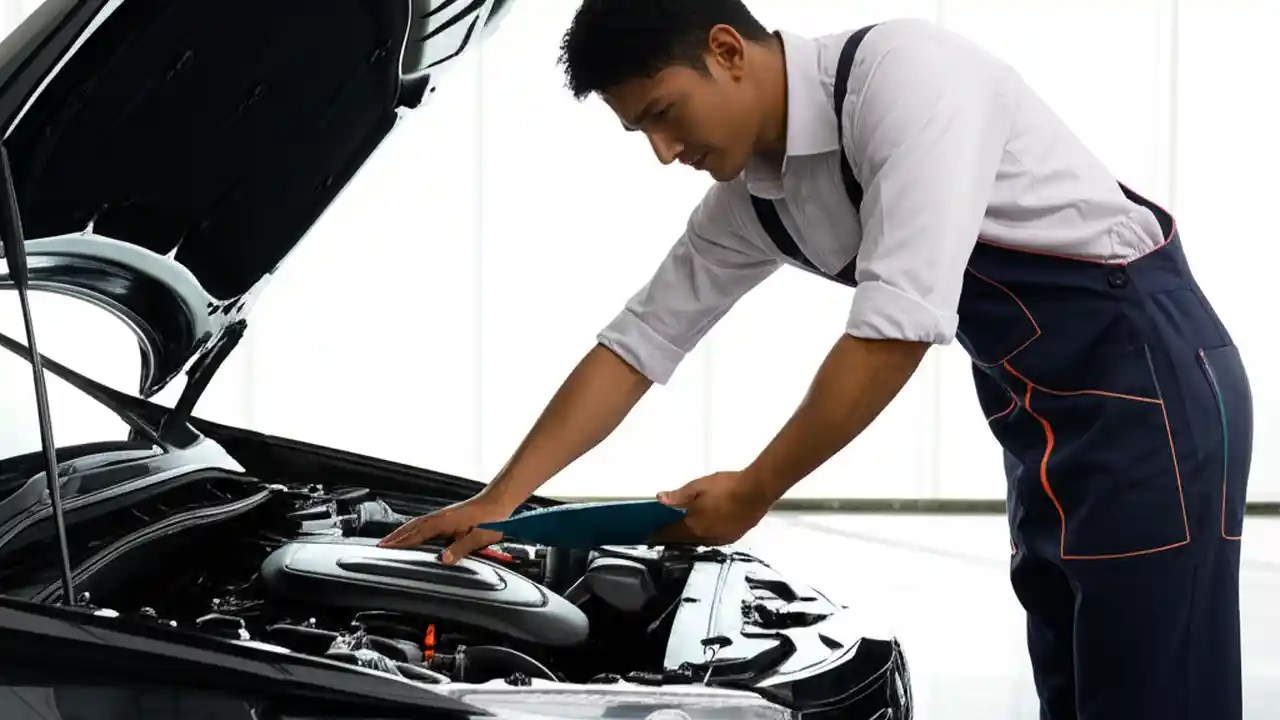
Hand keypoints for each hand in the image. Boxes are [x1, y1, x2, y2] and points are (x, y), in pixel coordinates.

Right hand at [377, 494, 513, 563]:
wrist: (502, 500)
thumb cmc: (493, 517)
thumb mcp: (479, 537)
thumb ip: (460, 549)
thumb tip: (443, 560)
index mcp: (445, 521)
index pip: (417, 533)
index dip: (401, 542)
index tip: (385, 548)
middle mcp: (441, 517)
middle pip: (412, 527)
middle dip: (396, 537)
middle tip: (380, 546)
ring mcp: (445, 516)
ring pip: (418, 525)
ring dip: (404, 532)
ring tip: (391, 541)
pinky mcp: (450, 517)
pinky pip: (427, 524)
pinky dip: (416, 530)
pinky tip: (415, 536)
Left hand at [650, 470, 775, 545]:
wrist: (757, 491)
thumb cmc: (727, 486)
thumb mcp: (699, 486)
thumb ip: (678, 495)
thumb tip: (659, 499)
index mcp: (694, 526)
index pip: (670, 535)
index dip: (659, 535)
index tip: (650, 535)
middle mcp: (705, 538)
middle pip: (684, 542)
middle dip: (673, 538)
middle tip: (665, 533)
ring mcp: (720, 540)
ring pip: (698, 543)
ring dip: (689, 539)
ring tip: (683, 532)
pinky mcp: (732, 538)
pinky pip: (712, 541)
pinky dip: (703, 537)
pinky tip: (704, 530)